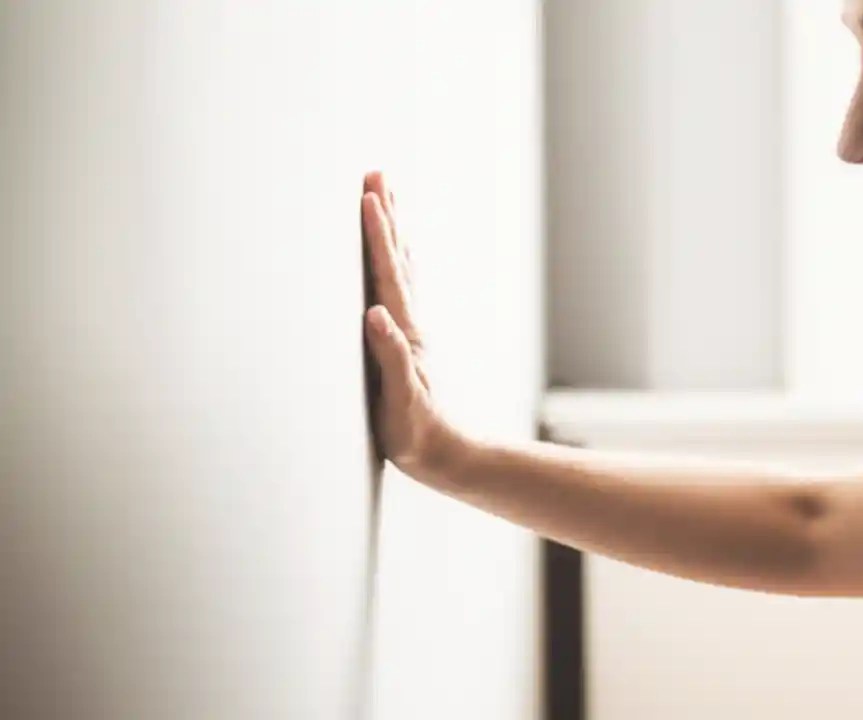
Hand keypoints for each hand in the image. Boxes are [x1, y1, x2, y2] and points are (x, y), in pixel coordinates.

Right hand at [361, 170, 467, 482]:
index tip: (368, 197)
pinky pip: (397, 288)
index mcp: (404, 332)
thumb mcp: (401, 400)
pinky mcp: (405, 340)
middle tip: (376, 174)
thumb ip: (390, 358)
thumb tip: (375, 314)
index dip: (376, 236)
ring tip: (383, 196)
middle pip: (396, 259)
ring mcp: (409, 329)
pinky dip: (392, 261)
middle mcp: (408, 323)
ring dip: (391, 231)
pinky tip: (389, 254)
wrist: (444, 453)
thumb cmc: (416, 433)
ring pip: (398, 268)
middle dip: (385, 216)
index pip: (387, 275)